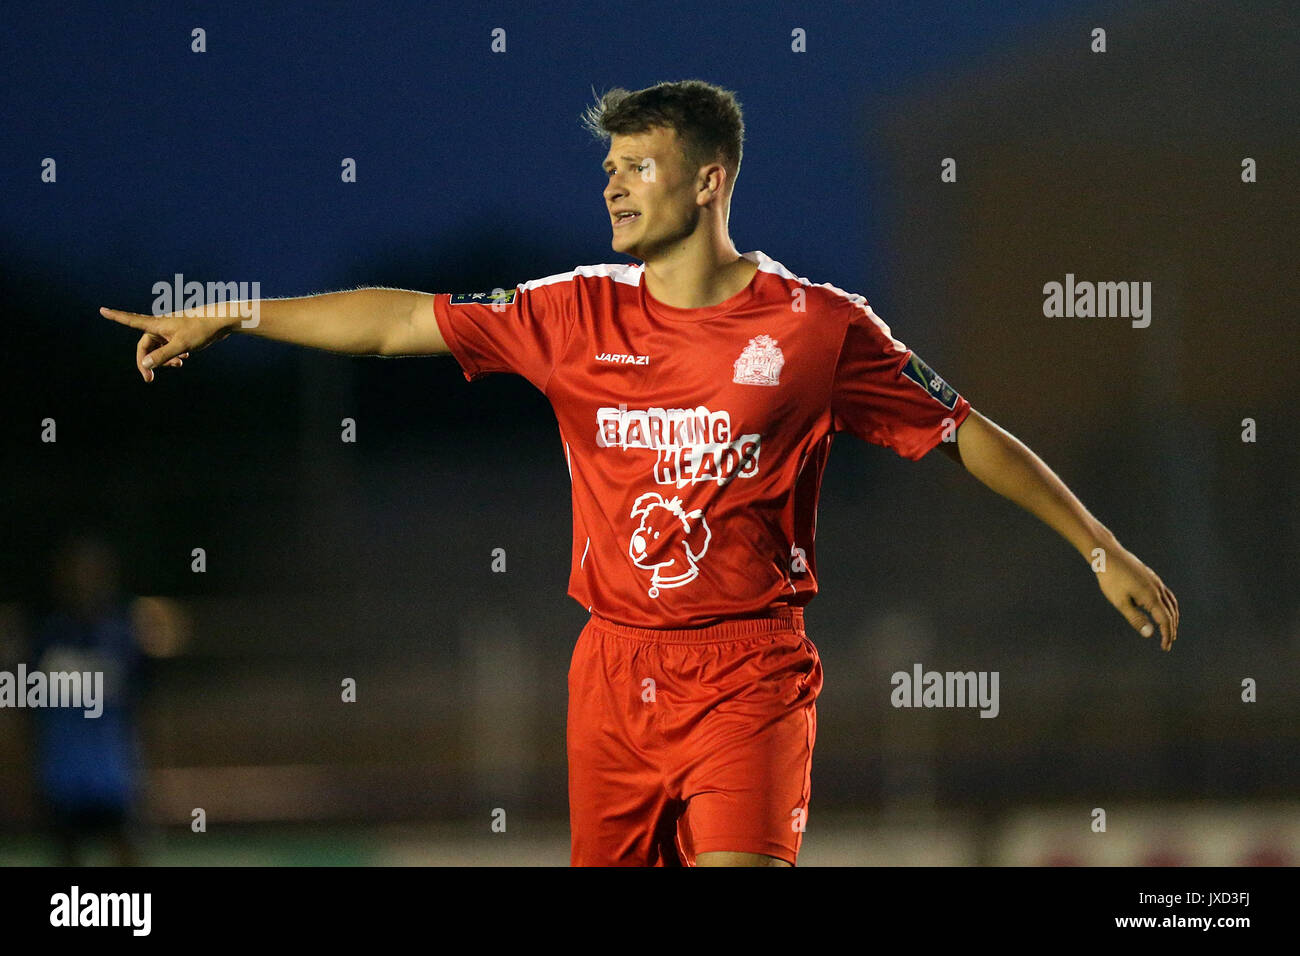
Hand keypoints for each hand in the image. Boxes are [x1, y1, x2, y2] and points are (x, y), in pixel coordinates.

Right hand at [100, 307, 233, 381]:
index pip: (131, 320)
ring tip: (179, 364)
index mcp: (157, 324)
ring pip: (158, 348)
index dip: (116, 317)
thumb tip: (145, 364)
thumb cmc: (201, 330)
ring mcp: (170, 330)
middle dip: (147, 362)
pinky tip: (185, 358)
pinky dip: (173, 355)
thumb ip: (162, 356)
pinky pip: (169, 347)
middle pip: (145, 346)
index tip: (102, 310)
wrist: (221, 321)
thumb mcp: (181, 345)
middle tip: (149, 380)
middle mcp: (161, 326)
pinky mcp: (180, 334)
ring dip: (164, 360)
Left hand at [1094, 545, 1179, 650]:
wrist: (1108, 555)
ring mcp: (1156, 582)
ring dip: (1173, 618)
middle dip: (1171, 629)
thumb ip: (1136, 618)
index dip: (1167, 635)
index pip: (1165, 620)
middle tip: (1168, 642)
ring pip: (1171, 603)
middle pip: (1171, 613)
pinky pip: (1167, 594)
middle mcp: (1158, 589)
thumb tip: (1150, 634)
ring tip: (1170, 629)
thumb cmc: (1111, 579)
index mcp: (1151, 597)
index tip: (1165, 647)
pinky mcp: (1152, 577)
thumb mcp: (1120, 602)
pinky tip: (1163, 609)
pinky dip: (1169, 606)